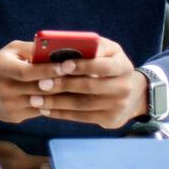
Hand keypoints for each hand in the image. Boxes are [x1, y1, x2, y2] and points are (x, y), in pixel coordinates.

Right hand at [0, 40, 77, 124]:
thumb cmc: (1, 63)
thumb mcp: (12, 50)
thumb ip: (33, 50)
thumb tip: (58, 49)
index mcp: (3, 70)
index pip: (29, 72)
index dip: (49, 70)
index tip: (68, 65)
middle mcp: (4, 90)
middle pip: (38, 89)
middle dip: (61, 83)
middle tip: (83, 77)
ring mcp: (9, 106)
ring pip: (41, 103)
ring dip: (61, 97)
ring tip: (79, 89)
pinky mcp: (13, 117)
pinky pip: (39, 112)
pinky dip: (53, 105)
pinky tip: (67, 99)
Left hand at [25, 37, 149, 129]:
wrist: (132, 93)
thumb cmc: (108, 65)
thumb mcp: (105, 52)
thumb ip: (89, 48)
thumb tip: (57, 48)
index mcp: (122, 65)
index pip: (102, 66)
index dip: (82, 66)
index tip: (61, 65)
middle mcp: (125, 86)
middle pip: (90, 86)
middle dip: (63, 85)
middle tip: (40, 84)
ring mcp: (119, 105)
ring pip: (83, 104)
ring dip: (57, 102)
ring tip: (36, 99)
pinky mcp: (110, 119)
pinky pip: (82, 117)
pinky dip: (62, 114)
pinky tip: (45, 110)